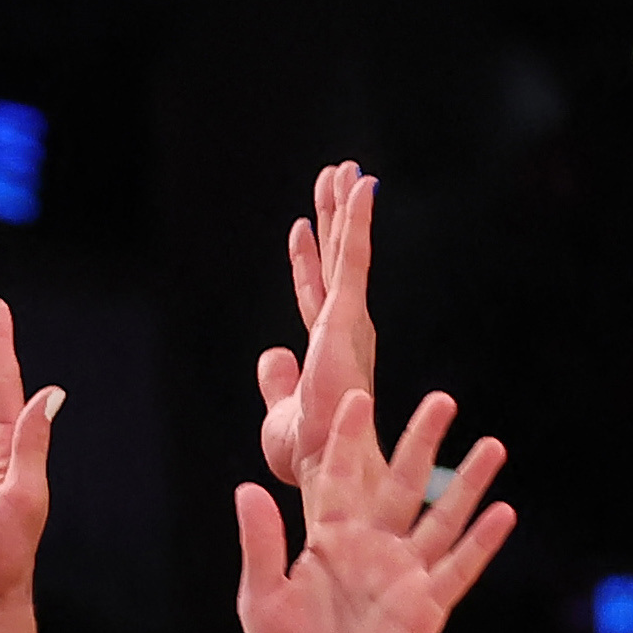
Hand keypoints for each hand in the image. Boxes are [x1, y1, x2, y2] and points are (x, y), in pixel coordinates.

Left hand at [236, 389, 510, 632]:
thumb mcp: (263, 601)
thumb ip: (261, 545)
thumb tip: (246, 488)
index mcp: (329, 544)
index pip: (340, 479)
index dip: (346, 439)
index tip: (354, 397)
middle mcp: (371, 553)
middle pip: (400, 484)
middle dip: (420, 442)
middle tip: (440, 400)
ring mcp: (403, 577)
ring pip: (440, 518)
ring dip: (466, 483)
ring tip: (492, 444)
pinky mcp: (426, 607)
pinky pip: (458, 567)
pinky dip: (480, 542)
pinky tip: (505, 512)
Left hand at [257, 162, 376, 487]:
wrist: (322, 465)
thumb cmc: (308, 453)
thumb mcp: (280, 413)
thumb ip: (278, 382)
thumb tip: (270, 356)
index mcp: (327, 349)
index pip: (313, 294)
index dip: (307, 260)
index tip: (301, 227)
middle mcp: (342, 329)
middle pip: (335, 262)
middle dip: (334, 218)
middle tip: (336, 175)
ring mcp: (346, 320)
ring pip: (345, 251)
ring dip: (347, 208)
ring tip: (347, 167)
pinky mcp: (347, 317)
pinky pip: (352, 258)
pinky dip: (357, 222)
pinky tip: (362, 187)